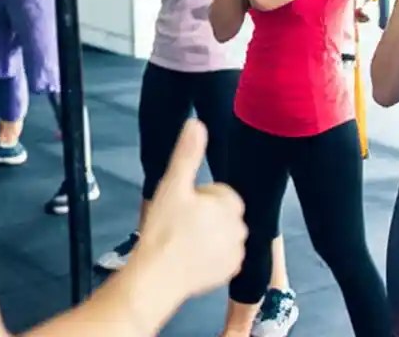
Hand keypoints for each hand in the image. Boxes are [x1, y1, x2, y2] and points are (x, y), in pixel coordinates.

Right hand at [132, 120, 246, 298]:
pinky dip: (211, 255)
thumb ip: (187, 153)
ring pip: (223, 234)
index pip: (221, 192)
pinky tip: (191, 255)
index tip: (183, 205)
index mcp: (231, 205)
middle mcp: (240, 229)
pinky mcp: (230, 273)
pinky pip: (223, 256)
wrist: (157, 276)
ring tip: (183, 239)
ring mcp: (237, 253)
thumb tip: (196, 123)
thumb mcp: (173, 184)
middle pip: (223, 213)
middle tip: (180, 222)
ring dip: (208, 234)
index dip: (200, 196)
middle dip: (205, 215)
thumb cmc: (164, 230)